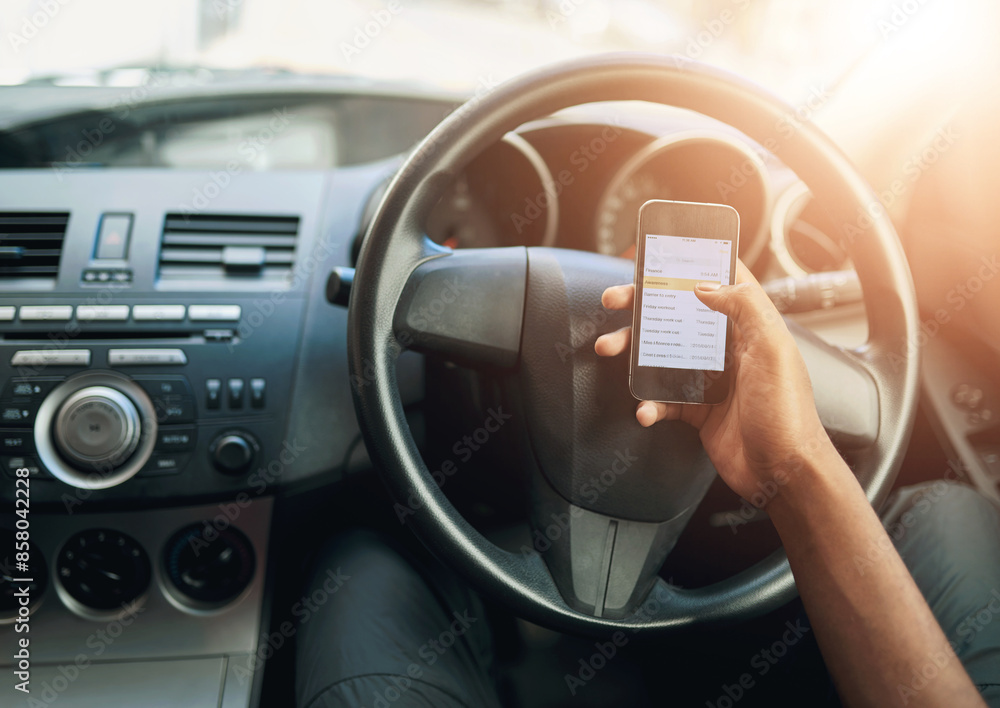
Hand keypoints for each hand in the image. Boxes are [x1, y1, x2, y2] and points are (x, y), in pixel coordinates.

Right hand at [595, 261, 838, 504]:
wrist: (783, 473)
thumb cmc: (788, 413)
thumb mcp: (773, 349)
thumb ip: (744, 307)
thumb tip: (705, 285)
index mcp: (750, 328)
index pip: (718, 282)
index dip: (689, 266)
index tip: (657, 258)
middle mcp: (729, 349)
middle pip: (679, 316)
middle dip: (643, 307)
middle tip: (615, 301)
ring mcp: (712, 380)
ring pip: (663, 355)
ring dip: (633, 352)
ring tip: (608, 349)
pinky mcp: (699, 411)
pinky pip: (665, 399)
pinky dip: (649, 403)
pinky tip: (644, 409)